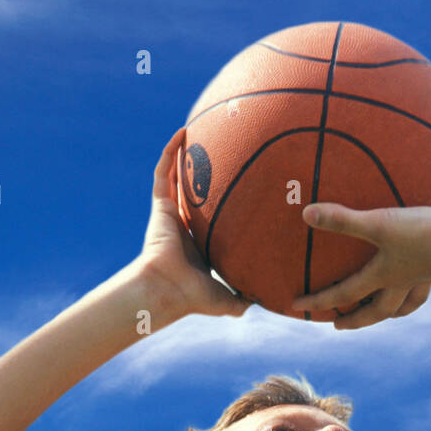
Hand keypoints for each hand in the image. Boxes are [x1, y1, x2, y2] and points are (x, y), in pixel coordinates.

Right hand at [139, 128, 252, 319]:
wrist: (168, 291)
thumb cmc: (194, 297)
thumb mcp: (228, 299)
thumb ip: (246, 298)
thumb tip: (269, 301)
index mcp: (198, 242)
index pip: (210, 215)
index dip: (220, 200)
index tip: (240, 185)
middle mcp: (183, 224)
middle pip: (193, 190)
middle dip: (202, 170)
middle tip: (221, 150)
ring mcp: (169, 213)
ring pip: (176, 176)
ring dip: (183, 153)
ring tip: (197, 130)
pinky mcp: (160, 206)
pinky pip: (163, 172)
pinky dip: (170, 152)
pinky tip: (182, 133)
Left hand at [290, 198, 430, 328]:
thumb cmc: (422, 231)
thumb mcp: (379, 223)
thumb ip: (344, 219)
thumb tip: (306, 213)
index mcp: (383, 276)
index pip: (344, 294)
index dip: (319, 301)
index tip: (297, 307)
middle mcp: (400, 281)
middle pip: (375, 310)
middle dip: (355, 320)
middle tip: (339, 326)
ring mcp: (420, 274)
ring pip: (402, 304)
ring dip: (388, 312)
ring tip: (381, 313)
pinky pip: (423, 285)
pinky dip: (415, 289)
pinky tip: (415, 279)